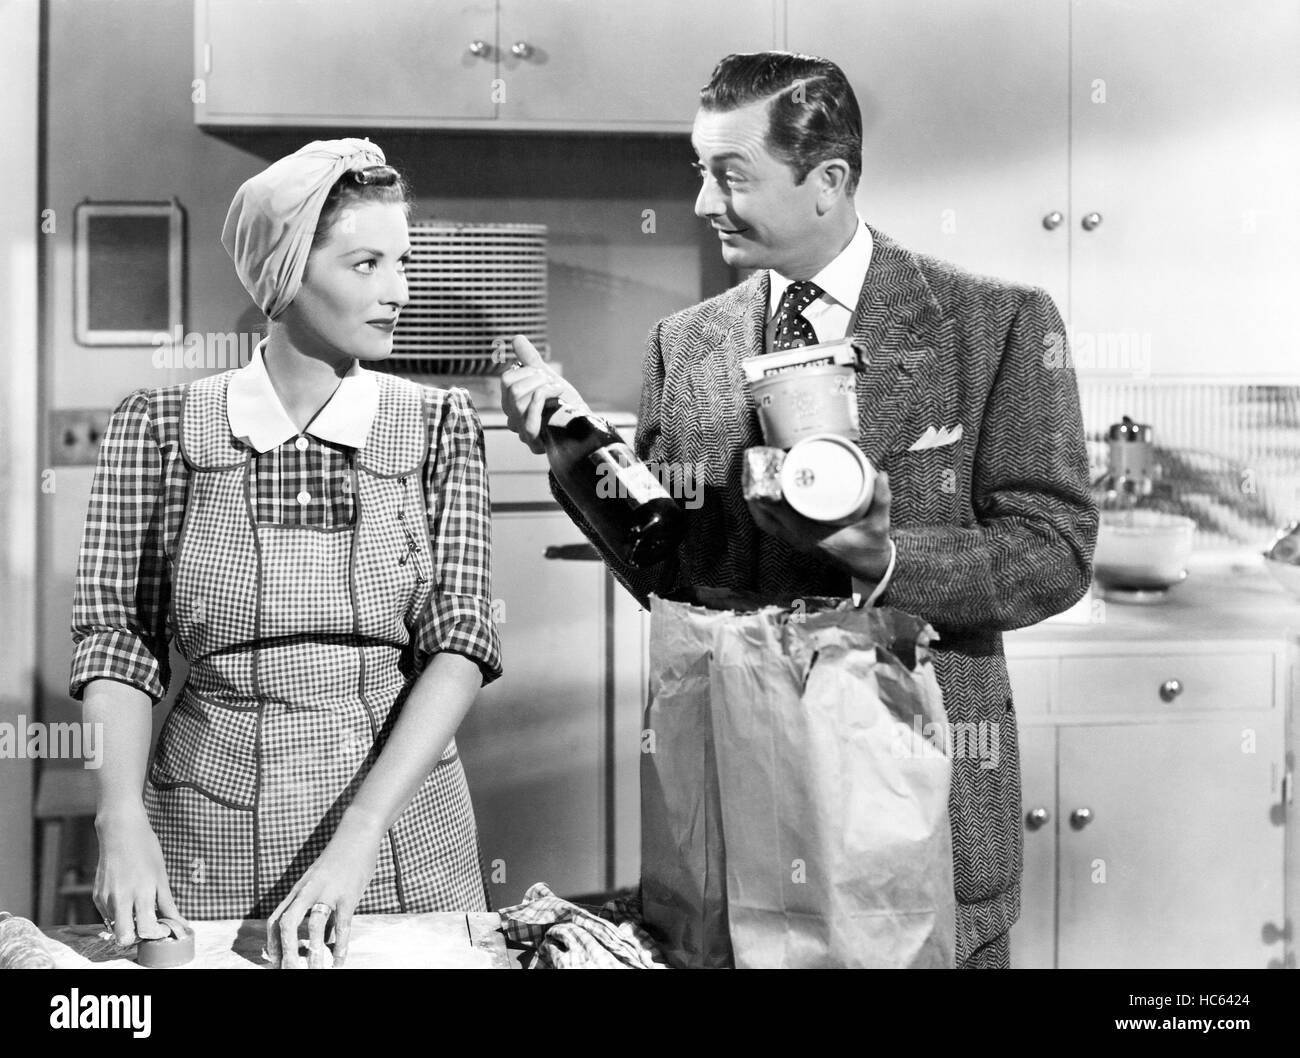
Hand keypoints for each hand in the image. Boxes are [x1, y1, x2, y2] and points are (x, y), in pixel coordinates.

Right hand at [93, 804, 183, 946]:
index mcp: (141, 893)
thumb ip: (167, 904)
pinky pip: (108, 916)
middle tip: (148, 927)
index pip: (146, 929)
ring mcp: (105, 898)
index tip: (164, 928)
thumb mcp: (161, 877)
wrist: (120, 832)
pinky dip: (119, 915)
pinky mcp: (96, 896)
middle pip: (124, 938)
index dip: (156, 934)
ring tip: (139, 912)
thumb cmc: (146, 851)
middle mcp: (120, 898)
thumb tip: (180, 923)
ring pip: (114, 928)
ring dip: (127, 926)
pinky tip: (128, 901)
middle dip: (136, 939)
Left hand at [265, 812, 383, 968]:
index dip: (271, 943)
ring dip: (314, 952)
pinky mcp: (348, 895)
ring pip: (314, 926)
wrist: (357, 832)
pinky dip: (341, 946)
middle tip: (287, 971)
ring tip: (315, 971)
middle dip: (286, 951)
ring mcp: (328, 893)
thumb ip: (317, 906)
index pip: (275, 918)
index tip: (273, 961)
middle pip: (287, 923)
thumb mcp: (319, 879)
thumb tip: (321, 937)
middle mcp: (308, 891)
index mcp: (298, 889)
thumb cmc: (339, 857)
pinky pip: (342, 925)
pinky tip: (339, 961)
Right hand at [500, 335, 586, 453]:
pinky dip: (544, 397)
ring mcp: (521, 432)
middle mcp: (512, 419)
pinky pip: (527, 414)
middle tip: (553, 384)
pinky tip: (558, 396)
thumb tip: (516, 338)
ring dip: (542, 388)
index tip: (546, 376)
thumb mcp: (547, 378)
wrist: (586, 425)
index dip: (528, 371)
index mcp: (512, 404)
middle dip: (536, 379)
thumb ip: (530, 360)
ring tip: (557, 391)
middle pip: (511, 388)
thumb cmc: (567, 404)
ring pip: (517, 399)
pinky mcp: (533, 442)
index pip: (506, 380)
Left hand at [747, 469, 892, 583]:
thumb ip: (881, 500)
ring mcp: (797, 541)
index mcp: (812, 537)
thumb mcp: (878, 525)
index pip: (781, 515)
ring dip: (756, 502)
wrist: (871, 568)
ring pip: (765, 522)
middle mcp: (799, 540)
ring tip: (755, 477)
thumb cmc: (871, 548)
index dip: (769, 494)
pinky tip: (765, 494)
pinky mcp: (799, 539)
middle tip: (754, 469)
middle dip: (754, 493)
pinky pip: (773, 525)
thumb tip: (880, 474)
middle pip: (764, 517)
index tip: (768, 473)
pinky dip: (765, 510)